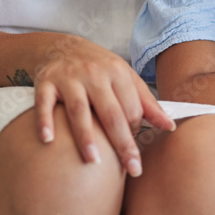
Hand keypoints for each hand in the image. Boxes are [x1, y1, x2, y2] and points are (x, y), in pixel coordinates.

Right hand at [33, 36, 174, 176]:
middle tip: (131, 168)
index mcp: (118, 73)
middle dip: (122, 142)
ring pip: (79, 109)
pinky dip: (45, 121)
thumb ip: (147, 103)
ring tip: (93, 161)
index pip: (132, 108)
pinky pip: (44, 103)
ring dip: (86, 136)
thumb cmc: (100, 67)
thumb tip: (170, 126)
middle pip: (111, 113)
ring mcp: (69, 78)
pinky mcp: (46, 81)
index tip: (134, 152)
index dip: (136, 131)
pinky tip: (48, 140)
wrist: (63, 46)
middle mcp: (95, 74)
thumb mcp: (126, 78)